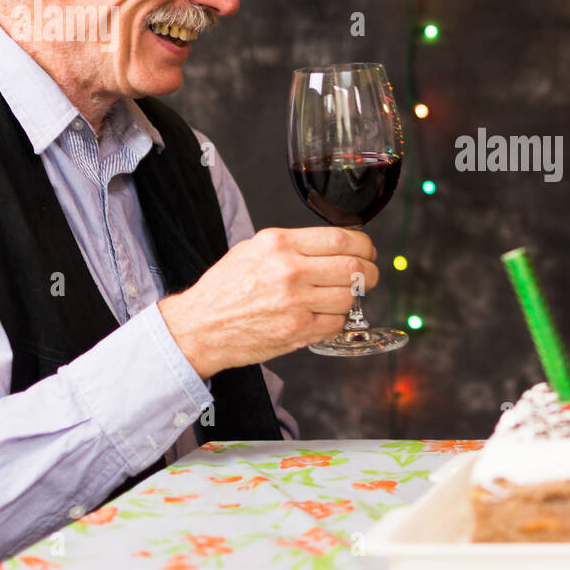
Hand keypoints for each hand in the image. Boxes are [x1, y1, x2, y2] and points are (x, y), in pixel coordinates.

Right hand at [159, 227, 378, 379]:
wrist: (200, 327)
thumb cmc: (226, 288)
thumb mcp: (254, 249)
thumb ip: (293, 245)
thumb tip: (335, 245)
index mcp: (279, 243)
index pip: (340, 239)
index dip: (364, 245)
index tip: (367, 251)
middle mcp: (289, 270)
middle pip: (353, 267)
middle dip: (369, 272)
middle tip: (369, 275)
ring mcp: (295, 302)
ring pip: (349, 297)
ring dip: (352, 299)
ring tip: (340, 298)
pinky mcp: (297, 331)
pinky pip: (336, 323)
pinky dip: (336, 320)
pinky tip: (323, 316)